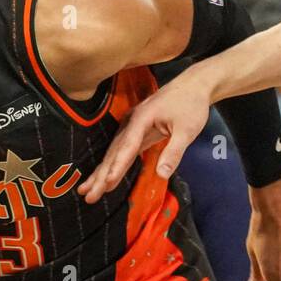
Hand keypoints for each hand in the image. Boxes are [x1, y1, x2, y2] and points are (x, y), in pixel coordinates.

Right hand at [78, 72, 212, 203]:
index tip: (107, 182)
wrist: (193, 85)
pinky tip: (103, 177)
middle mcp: (131, 121)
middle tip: (88, 195)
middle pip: (113, 151)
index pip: (127, 146)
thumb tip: (162, 175)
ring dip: (100, 172)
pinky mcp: (135, 130)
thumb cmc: (191, 105)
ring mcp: (131, 125)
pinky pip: (120, 150)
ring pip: (113, 152)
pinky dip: (111, 165)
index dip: (117, 166)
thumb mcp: (187, 130)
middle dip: (100, 175)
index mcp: (141, 119)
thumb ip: (173, 152)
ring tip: (86, 190)